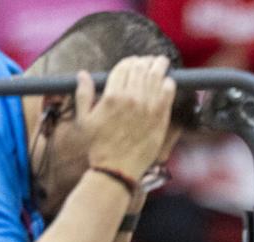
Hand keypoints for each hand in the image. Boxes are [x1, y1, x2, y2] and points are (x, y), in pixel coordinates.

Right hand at [77, 56, 176, 178]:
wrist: (117, 169)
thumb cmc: (99, 146)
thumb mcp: (84, 119)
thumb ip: (84, 94)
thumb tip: (83, 74)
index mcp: (111, 96)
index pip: (123, 67)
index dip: (130, 61)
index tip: (134, 61)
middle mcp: (131, 98)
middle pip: (141, 69)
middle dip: (146, 61)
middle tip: (151, 60)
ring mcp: (148, 108)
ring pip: (156, 77)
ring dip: (159, 67)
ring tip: (162, 63)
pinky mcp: (160, 118)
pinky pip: (167, 94)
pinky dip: (169, 84)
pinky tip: (169, 81)